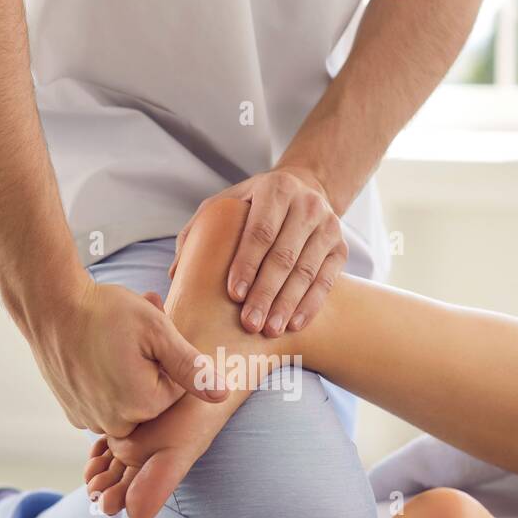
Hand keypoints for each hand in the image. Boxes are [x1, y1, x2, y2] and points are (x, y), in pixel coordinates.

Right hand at [27, 280, 225, 437]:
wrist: (49, 306)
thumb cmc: (104, 312)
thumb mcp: (158, 330)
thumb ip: (192, 367)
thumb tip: (221, 394)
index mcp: (142, 405)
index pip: (176, 390)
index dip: (168, 358)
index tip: (153, 334)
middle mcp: (115, 423)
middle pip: (151, 399)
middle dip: (149, 368)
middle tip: (133, 334)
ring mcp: (90, 420)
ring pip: (126, 402)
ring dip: (127, 375)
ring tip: (113, 340)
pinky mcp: (73, 413)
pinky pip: (102, 404)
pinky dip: (103, 383)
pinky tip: (94, 354)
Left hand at [173, 167, 347, 336]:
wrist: (309, 188)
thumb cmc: (256, 204)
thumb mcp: (228, 203)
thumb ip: (200, 231)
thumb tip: (176, 273)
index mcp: (275, 190)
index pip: (260, 231)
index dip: (247, 264)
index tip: (234, 294)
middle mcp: (306, 205)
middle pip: (284, 256)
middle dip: (266, 293)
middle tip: (250, 323)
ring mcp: (327, 227)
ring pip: (306, 271)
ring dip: (288, 304)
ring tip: (270, 330)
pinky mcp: (341, 248)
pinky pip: (326, 281)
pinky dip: (311, 305)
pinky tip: (294, 324)